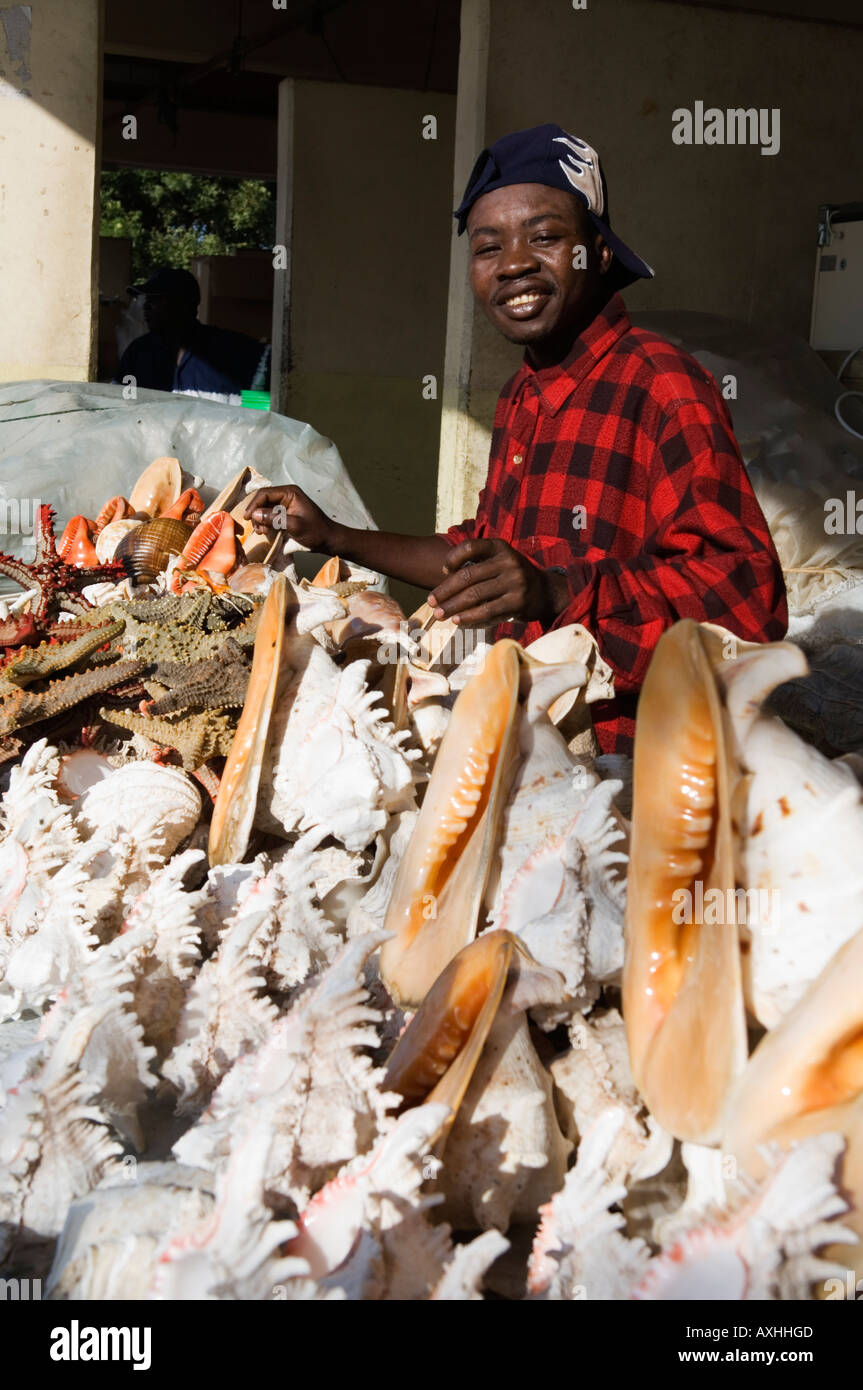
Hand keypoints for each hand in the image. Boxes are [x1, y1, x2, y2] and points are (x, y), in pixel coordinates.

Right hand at [243, 485, 335, 552]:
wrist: (329, 540)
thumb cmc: (315, 531)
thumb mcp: (294, 525)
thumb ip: (274, 519)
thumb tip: (254, 515)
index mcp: (290, 492)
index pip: (265, 494)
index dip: (254, 505)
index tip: (247, 518)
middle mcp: (286, 495)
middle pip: (263, 500)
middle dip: (257, 514)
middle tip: (257, 529)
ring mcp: (286, 504)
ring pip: (265, 508)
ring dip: (260, 520)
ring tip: (261, 532)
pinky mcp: (286, 513)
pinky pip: (270, 515)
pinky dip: (265, 522)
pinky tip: (265, 531)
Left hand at [427, 538, 557, 625]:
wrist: (546, 592)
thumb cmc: (513, 577)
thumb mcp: (500, 561)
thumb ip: (477, 565)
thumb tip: (444, 582)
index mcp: (500, 547)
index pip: (471, 546)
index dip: (453, 557)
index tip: (444, 571)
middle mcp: (508, 561)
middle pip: (468, 576)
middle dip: (445, 590)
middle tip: (431, 601)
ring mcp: (515, 582)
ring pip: (475, 595)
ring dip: (453, 606)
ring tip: (439, 614)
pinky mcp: (517, 602)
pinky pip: (487, 611)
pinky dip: (469, 617)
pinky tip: (457, 621)